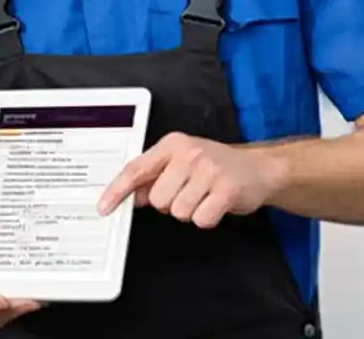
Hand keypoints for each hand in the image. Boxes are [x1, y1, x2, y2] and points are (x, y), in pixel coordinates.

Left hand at [97, 132, 284, 228]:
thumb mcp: (181, 163)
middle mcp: (189, 154)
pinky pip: (201, 219)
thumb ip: (154, 177)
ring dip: (190, 211)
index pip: (136, 169)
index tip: (105, 206)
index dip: (117, 190)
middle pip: (157, 199)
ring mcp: (208, 170)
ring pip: (178, 211)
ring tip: (204, 196)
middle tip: (189, 192)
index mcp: (172, 145)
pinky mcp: (226, 189)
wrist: (259, 168)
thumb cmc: (216, 165)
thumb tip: (132, 196)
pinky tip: (216, 203)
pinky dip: (207, 218)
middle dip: (171, 203)